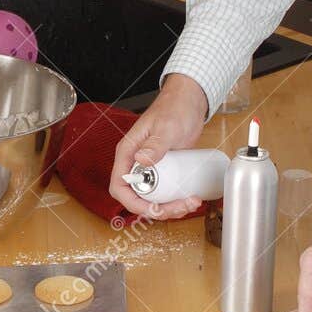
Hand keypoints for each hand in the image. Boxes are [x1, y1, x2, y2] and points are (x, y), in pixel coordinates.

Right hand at [109, 74, 208, 218]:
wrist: (189, 102)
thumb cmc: (174, 108)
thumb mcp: (165, 127)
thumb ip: (154, 144)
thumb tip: (141, 160)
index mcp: (128, 153)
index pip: (120, 186)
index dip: (132, 202)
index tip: (152, 208)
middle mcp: (136, 163)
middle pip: (139, 198)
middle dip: (159, 208)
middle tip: (181, 206)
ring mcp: (151, 168)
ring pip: (154, 198)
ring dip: (171, 207)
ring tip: (191, 202)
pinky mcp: (165, 171)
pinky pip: (166, 192)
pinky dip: (177, 200)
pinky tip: (190, 198)